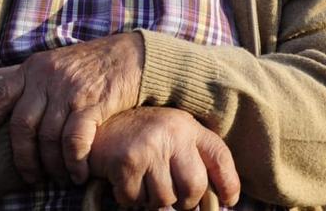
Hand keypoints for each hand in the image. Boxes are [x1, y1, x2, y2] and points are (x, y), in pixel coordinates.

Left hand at [0, 33, 143, 184]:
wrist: (129, 55)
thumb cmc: (87, 64)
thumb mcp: (52, 61)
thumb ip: (26, 76)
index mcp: (33, 68)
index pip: (0, 94)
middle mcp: (47, 78)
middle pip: (22, 125)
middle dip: (23, 157)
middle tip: (29, 176)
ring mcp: (70, 91)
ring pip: (48, 138)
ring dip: (51, 165)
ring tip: (57, 178)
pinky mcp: (93, 104)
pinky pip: (75, 141)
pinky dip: (73, 162)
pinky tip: (77, 172)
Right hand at [88, 107, 239, 209]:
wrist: (96, 123)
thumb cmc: (140, 136)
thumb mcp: (171, 137)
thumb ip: (193, 158)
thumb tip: (223, 201)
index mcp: (187, 126)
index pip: (219, 157)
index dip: (229, 184)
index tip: (229, 201)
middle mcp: (172, 133)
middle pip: (195, 187)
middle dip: (183, 201)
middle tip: (170, 196)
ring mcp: (149, 146)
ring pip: (164, 199)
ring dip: (152, 200)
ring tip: (142, 182)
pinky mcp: (126, 162)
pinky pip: (136, 199)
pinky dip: (129, 198)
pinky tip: (124, 180)